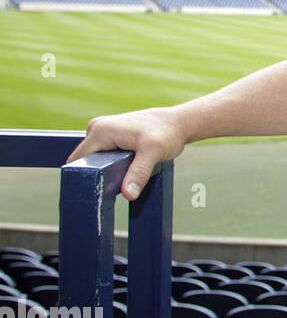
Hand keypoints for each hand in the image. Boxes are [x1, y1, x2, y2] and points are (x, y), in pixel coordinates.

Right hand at [66, 108, 187, 200]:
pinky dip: (107, 165)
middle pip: (84, 160)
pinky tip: (120, 172)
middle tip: (109, 190)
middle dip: (94, 175)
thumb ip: (139, 173)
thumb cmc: (167, 134)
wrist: (177, 123)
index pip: (78, 160)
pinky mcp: (108, 135)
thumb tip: (128, 194)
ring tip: (118, 181)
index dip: (83, 177)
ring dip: (102, 171)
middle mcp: (96, 128)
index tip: (91, 194)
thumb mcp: (154, 153)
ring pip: (93, 159)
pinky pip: (101, 155)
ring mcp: (101, 131)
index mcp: (100, 131)